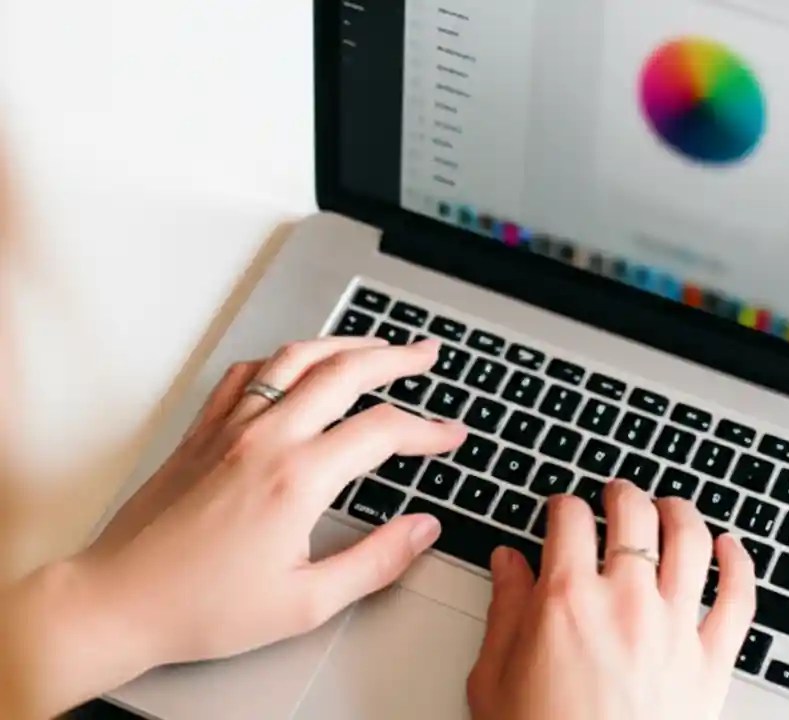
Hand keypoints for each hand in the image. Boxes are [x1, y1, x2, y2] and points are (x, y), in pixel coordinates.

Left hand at [0, 337, 465, 716]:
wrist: (117, 602)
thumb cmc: (200, 608)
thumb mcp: (306, 604)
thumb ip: (376, 562)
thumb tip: (421, 530)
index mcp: (297, 479)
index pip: (383, 431)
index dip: (429, 430)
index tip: (451, 435)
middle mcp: (264, 440)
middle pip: (345, 371)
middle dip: (396, 358)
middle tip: (426, 355)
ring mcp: (230, 429)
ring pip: (295, 358)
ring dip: (344, 344)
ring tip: (375, 346)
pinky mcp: (202, 432)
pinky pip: (247, 374)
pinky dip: (282, 359)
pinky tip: (294, 365)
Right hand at [467, 481, 756, 719]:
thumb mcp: (495, 678)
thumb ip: (504, 610)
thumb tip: (508, 564)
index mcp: (568, 599)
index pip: (569, 519)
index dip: (563, 505)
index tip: (563, 510)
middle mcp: (627, 602)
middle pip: (634, 514)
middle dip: (621, 493)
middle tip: (615, 493)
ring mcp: (675, 627)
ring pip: (691, 540)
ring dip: (680, 511)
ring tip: (670, 506)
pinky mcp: (712, 660)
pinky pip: (739, 597)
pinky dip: (739, 563)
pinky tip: (730, 546)